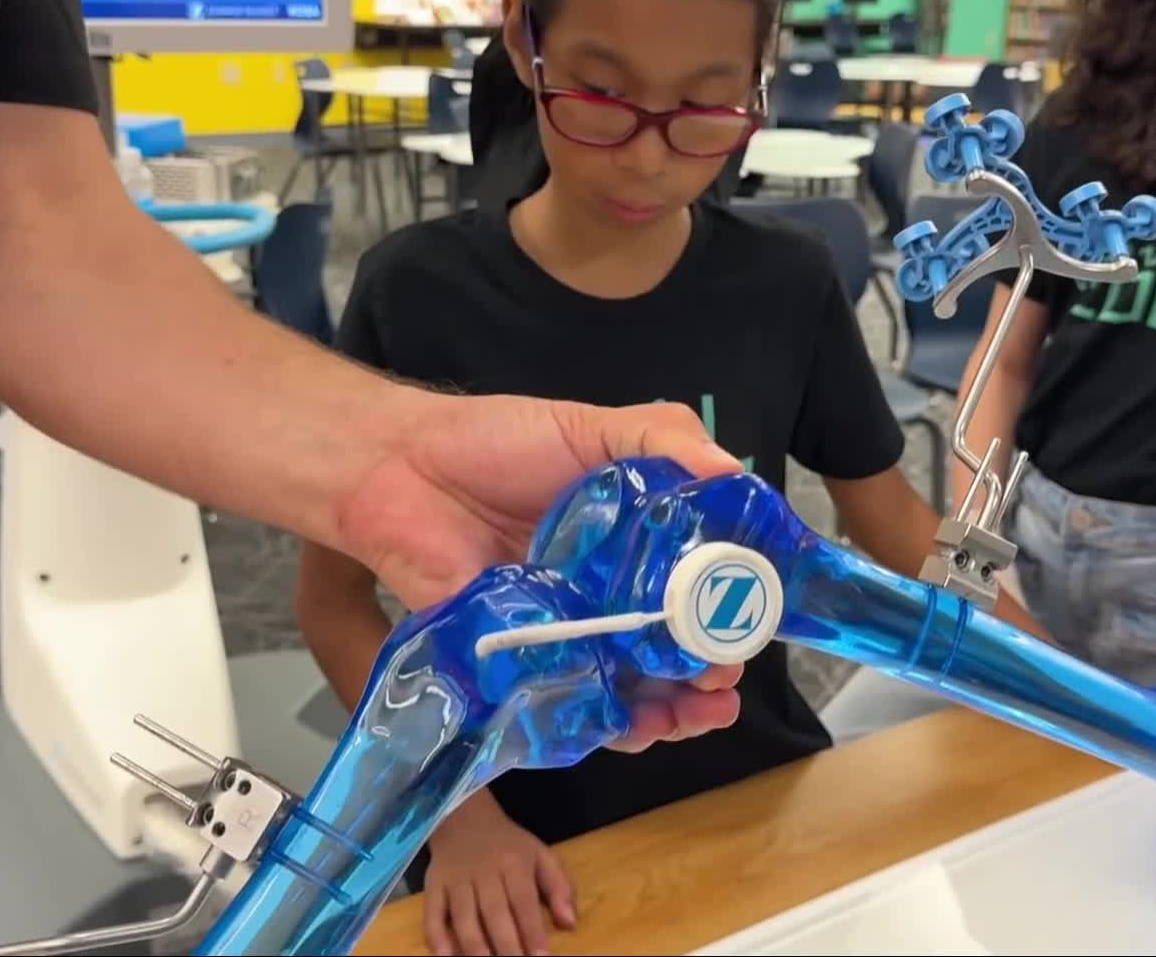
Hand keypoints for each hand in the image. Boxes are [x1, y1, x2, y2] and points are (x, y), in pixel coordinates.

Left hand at [337, 388, 747, 752]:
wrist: (399, 471)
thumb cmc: (493, 444)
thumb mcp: (592, 429)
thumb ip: (665, 440)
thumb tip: (734, 471)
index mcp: (635, 544)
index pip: (699, 589)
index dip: (731, 611)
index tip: (756, 622)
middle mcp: (608, 598)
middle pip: (673, 652)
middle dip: (708, 675)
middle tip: (722, 679)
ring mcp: (568, 637)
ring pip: (632, 692)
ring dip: (673, 712)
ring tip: (697, 713)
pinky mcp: (522, 666)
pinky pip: (572, 711)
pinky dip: (608, 726)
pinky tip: (635, 723)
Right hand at [423, 795, 577, 955]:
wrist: (464, 818)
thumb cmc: (509, 846)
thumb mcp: (541, 855)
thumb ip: (560, 887)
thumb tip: (570, 924)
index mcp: (514, 863)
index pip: (524, 901)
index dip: (532, 931)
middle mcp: (484, 872)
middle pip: (494, 913)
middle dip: (506, 946)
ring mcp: (456, 880)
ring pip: (463, 917)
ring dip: (475, 947)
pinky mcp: (433, 886)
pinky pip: (432, 914)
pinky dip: (437, 937)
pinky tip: (446, 956)